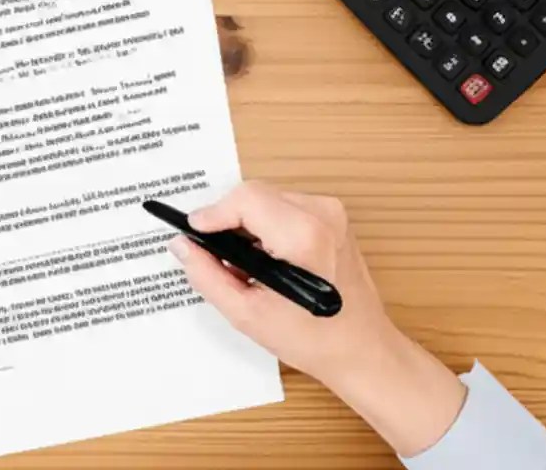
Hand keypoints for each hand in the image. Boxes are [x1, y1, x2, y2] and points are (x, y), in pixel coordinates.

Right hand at [171, 181, 465, 457]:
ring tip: (241, 264)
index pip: (244, 199)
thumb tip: (182, 246)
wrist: (364, 350)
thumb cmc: (314, 339)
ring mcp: (331, 214)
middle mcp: (321, 215)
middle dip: (227, 220)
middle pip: (254, 195)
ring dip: (245, 224)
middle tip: (214, 255)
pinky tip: (263, 259)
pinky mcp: (333, 218)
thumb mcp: (247, 314)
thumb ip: (207, 275)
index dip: (212, 213)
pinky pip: (284, 207)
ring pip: (267, 199)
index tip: (192, 232)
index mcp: (303, 236)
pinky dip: (265, 226)